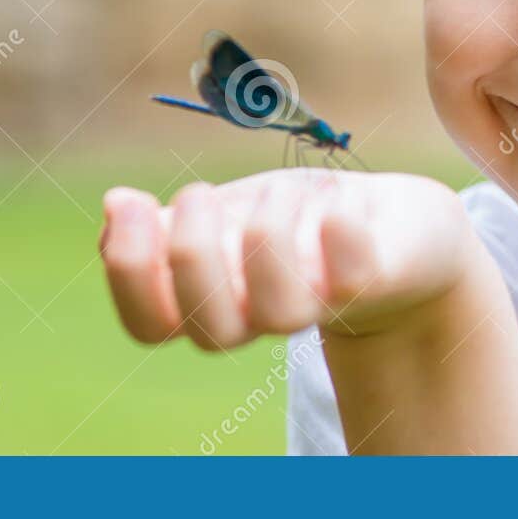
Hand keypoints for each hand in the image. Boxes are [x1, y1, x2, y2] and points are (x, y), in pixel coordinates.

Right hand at [99, 169, 476, 349]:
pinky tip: (337, 205)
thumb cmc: (301, 221)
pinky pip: (353, 276)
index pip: (150, 324)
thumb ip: (171, 226)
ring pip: (279, 310)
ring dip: (268, 231)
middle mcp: (262, 315)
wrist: (401, 231)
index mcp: (215, 298)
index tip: (129, 199)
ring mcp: (321, 303)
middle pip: (210, 331)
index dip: (129, 272)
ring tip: (282, 187)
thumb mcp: (230, 213)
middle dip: (193, 254)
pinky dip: (338, 233)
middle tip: (199, 192)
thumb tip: (115, 209)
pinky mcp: (377, 281)